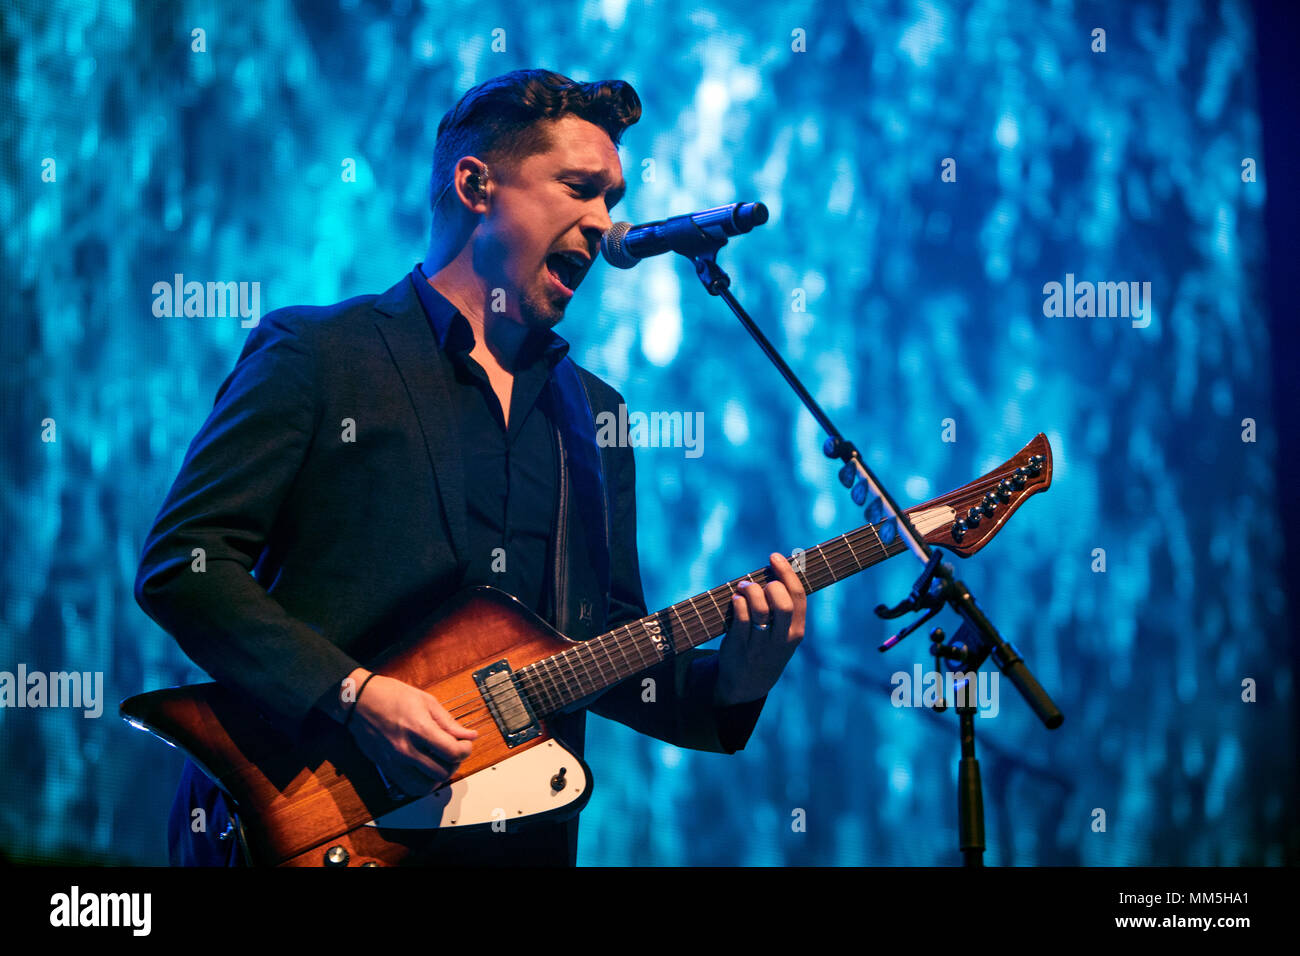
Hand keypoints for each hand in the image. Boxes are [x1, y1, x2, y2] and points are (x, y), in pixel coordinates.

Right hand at [342, 672, 478, 797]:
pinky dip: (422, 784)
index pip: (452, 752)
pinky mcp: (386, 767)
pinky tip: (425, 771)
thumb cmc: (390, 695)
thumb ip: (448, 721)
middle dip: (455, 762)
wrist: (358, 701)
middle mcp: (406, 749)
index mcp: (418, 728)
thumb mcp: (425, 701)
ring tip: (440, 763)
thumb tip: (468, 735)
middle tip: (454, 752)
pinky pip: (409, 787)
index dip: (465, 750)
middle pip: (442, 771)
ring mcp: (394, 761)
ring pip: (426, 786)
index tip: (465, 744)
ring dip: (439, 777)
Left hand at [716, 552, 806, 705]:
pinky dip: (738, 604)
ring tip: (743, 587)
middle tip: (759, 582)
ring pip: (759, 609)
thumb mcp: (783, 634)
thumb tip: (775, 569)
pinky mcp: (740, 646)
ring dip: (750, 591)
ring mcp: (761, 644)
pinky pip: (741, 619)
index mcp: (796, 631)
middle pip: (782, 603)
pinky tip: (735, 600)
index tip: (775, 556)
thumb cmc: (766, 648)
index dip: (787, 572)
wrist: (747, 685)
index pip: (798, 596)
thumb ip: (783, 607)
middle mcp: (781, 639)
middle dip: (770, 585)